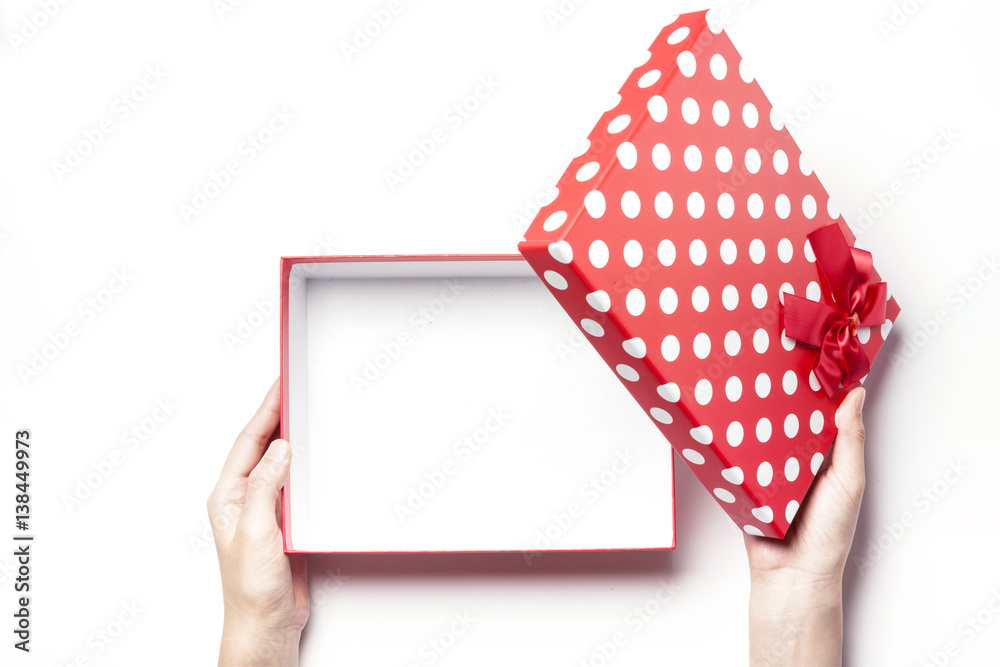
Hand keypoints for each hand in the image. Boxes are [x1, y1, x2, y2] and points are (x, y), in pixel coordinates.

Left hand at [207, 379, 308, 666]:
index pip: (249, 441)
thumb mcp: (255, 530)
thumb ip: (265, 486)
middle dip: (278, 415)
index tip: (281, 384)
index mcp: (228, 495)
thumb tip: (280, 448)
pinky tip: (317, 457)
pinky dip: (308, 466)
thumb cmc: (250, 588)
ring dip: (294, 438)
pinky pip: (297, 484)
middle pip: (264, 445)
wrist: (267, 623)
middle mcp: (245, 499)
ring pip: (282, 463)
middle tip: (295, 387)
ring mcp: (266, 509)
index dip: (266, 410)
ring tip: (306, 411)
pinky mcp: (286, 522)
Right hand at [744, 387, 866, 665]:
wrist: (792, 574)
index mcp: (825, 453)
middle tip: (766, 360)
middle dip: (775, 393)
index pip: (820, 411)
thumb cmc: (830, 534)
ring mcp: (766, 467)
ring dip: (748, 414)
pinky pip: (734, 455)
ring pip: (756, 431)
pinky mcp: (742, 479)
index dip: (816, 385)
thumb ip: (850, 440)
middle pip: (783, 416)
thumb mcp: (849, 482)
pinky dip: (728, 441)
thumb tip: (856, 395)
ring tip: (739, 383)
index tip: (808, 354)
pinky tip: (721, 420)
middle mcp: (795, 456)